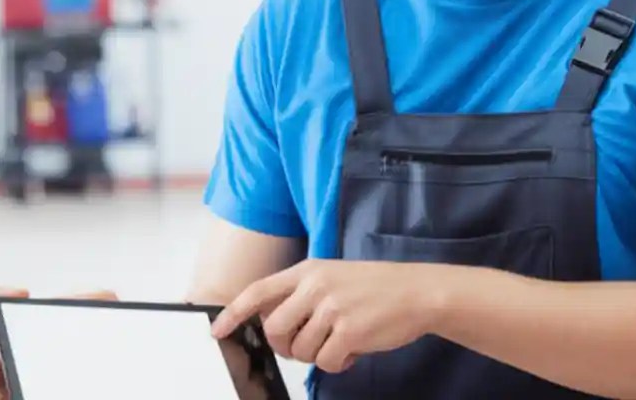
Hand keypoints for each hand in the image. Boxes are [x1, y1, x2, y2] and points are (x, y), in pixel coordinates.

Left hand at [0, 287, 118, 399]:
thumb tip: (20, 289)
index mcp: (23, 337)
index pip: (60, 316)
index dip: (84, 305)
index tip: (108, 296)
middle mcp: (35, 357)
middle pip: (75, 340)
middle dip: (100, 329)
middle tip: (121, 321)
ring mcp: (38, 378)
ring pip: (74, 367)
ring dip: (94, 360)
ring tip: (113, 349)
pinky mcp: (38, 390)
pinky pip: (63, 385)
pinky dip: (80, 383)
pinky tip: (95, 379)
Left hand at [210, 260, 442, 373]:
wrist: (417, 292)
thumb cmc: (376, 287)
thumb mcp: (334, 277)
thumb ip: (303, 295)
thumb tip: (273, 325)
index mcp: (308, 271)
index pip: (259, 291)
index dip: (234, 312)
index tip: (217, 330)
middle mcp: (315, 287)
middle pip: (274, 329)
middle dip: (285, 346)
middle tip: (306, 346)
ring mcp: (332, 308)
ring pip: (300, 350)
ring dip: (317, 355)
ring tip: (340, 342)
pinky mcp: (349, 331)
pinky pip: (326, 362)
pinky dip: (338, 364)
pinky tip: (353, 351)